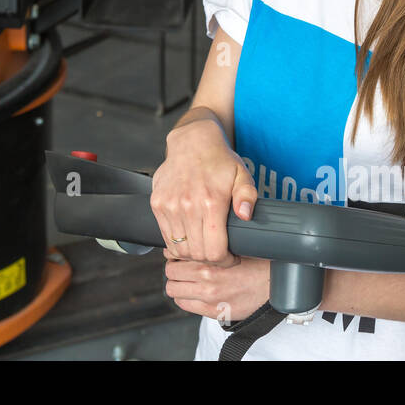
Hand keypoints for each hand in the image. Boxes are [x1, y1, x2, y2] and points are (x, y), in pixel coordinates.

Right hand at [150, 114, 258, 263]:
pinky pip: (166, 237)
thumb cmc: (219, 161)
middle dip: (211, 260)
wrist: (192, 143)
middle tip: (220, 254)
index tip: (232, 257)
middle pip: (197, 254)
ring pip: (180, 249)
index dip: (226, 261)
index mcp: (210, 201)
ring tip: (205, 246)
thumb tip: (245, 215)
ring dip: (193, 254)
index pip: (215, 251)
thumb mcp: (242, 175)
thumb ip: (247, 196)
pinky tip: (190, 237)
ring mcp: (168, 205)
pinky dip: (178, 243)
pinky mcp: (157, 204)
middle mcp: (186, 206)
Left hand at [164, 251, 269, 323]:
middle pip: (170, 273)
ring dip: (178, 283)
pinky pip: (185, 305)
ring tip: (187, 279)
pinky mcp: (213, 313)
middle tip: (181, 265)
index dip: (175, 253)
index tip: (178, 253)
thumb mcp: (236, 247)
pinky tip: (195, 291)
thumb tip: (192, 238)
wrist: (274, 287)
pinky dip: (185, 297)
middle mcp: (207, 282)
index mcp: (211, 263)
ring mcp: (209, 300)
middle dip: (174, 268)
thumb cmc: (258, 265)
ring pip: (174, 291)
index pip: (176, 256)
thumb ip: (212, 245)